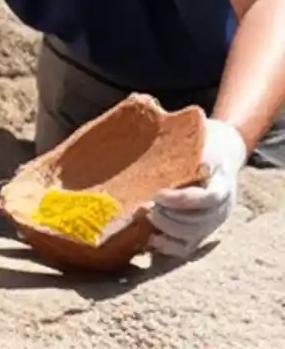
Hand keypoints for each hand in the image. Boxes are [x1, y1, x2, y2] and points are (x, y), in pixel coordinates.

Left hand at [148, 117, 247, 256]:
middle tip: (144, 206)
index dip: (182, 200)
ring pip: (191, 237)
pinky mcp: (199, 231)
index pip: (208, 198)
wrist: (219, 151)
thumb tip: (152, 117)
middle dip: (169, 217)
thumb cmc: (202, 140)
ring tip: (143, 215)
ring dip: (165, 230)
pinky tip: (149, 238)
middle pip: (198, 222)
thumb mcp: (198, 135)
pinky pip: (185, 249)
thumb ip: (183, 138)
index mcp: (222, 182)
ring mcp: (210, 222)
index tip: (158, 194)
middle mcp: (221, 207)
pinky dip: (167, 247)